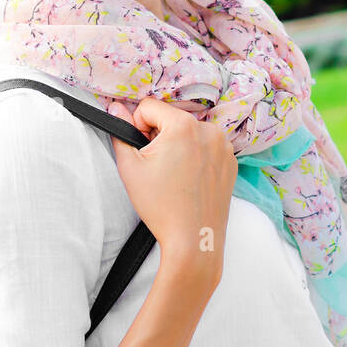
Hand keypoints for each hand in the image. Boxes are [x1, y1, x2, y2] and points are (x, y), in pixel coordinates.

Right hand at [107, 98, 236, 287]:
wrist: (194, 240)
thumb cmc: (161, 206)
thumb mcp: (130, 166)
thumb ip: (120, 130)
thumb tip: (115, 107)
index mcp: (184, 125)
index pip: (148, 107)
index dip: (137, 127)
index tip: (142, 151)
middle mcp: (209, 129)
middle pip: (171, 119)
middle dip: (159, 136)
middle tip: (158, 168)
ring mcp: (223, 145)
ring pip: (189, 132)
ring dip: (178, 145)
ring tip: (174, 176)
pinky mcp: (231, 161)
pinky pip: (206, 147)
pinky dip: (196, 156)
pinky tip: (190, 180)